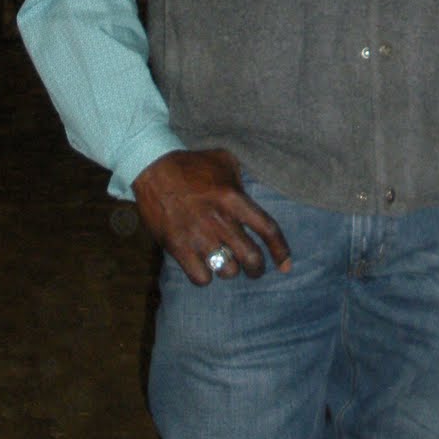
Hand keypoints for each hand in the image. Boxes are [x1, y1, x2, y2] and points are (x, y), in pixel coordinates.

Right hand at [132, 148, 291, 286]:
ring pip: (228, 270)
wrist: (152, 168)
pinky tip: (204, 268)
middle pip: (251, 257)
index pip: (268, 229)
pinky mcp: (178, 247)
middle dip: (257, 269)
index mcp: (234, 199)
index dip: (280, 250)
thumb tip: (252, 194)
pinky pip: (201, 277)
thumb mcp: (224, 160)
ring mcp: (198, 236)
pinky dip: (205, 277)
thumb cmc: (191, 164)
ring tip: (225, 264)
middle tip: (254, 269)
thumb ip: (242, 178)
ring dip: (229, 270)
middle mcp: (220, 220)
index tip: (285, 265)